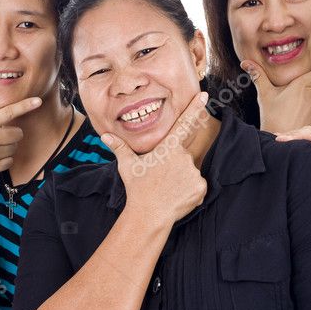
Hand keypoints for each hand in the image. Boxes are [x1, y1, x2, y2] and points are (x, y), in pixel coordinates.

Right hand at [102, 92, 209, 228]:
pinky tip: (177, 198)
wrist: (149, 215)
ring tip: (167, 190)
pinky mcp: (201, 187)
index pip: (184, 123)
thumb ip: (119, 148)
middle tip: (161, 180)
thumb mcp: (127, 165)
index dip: (195, 108)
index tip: (205, 95)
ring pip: (191, 172)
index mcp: (168, 148)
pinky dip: (190, 192)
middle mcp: (184, 157)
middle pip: (183, 157)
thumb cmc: (137, 188)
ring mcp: (194, 172)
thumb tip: (105, 135)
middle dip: (175, 167)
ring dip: (182, 180)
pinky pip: (198, 186)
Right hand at [241, 51, 310, 134]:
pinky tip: (301, 124)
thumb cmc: (272, 117)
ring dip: (309, 108)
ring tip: (294, 117)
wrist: (280, 142)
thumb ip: (258, 76)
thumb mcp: (264, 95)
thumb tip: (245, 62)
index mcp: (303, 83)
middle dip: (306, 94)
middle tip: (290, 105)